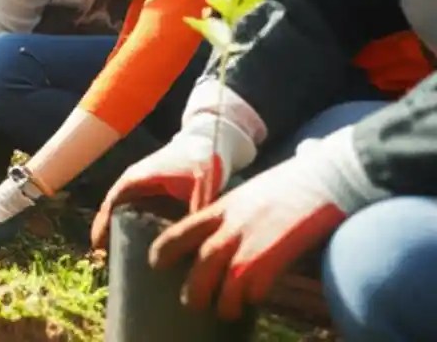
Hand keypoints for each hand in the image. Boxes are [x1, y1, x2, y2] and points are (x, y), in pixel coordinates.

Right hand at [91, 113, 255, 249]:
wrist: (207, 140)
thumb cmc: (200, 159)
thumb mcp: (201, 184)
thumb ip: (197, 209)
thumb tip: (196, 239)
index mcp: (137, 179)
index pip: (111, 204)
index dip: (103, 226)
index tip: (99, 246)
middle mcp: (132, 182)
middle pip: (110, 210)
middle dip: (105, 233)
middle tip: (104, 258)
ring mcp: (138, 186)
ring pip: (118, 211)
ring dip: (114, 230)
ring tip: (113, 256)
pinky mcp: (148, 191)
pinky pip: (130, 210)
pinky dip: (125, 225)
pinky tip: (133, 244)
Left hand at [149, 128, 380, 319]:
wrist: (329, 176)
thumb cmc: (295, 182)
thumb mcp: (251, 193)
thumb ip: (235, 213)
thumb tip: (230, 230)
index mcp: (223, 207)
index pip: (181, 231)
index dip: (164, 250)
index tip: (156, 263)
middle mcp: (230, 224)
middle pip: (199, 263)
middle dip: (192, 288)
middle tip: (191, 302)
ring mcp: (251, 240)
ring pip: (223, 281)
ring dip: (222, 302)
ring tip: (224, 311)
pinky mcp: (274, 254)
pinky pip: (254, 286)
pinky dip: (252, 298)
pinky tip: (255, 301)